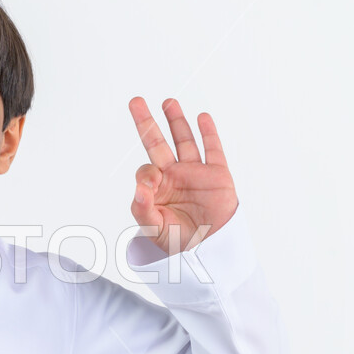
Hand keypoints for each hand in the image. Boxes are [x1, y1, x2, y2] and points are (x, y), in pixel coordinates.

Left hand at [128, 96, 237, 255]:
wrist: (209, 251)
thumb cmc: (178, 242)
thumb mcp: (153, 229)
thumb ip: (143, 209)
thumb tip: (141, 188)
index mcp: (157, 188)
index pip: (147, 170)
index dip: (147, 174)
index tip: (152, 184)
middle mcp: (174, 176)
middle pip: (157, 143)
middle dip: (147, 122)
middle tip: (135, 101)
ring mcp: (196, 173)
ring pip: (184, 141)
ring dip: (176, 121)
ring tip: (168, 101)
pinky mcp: (217, 175)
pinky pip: (213, 150)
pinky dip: (208, 133)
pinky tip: (202, 117)